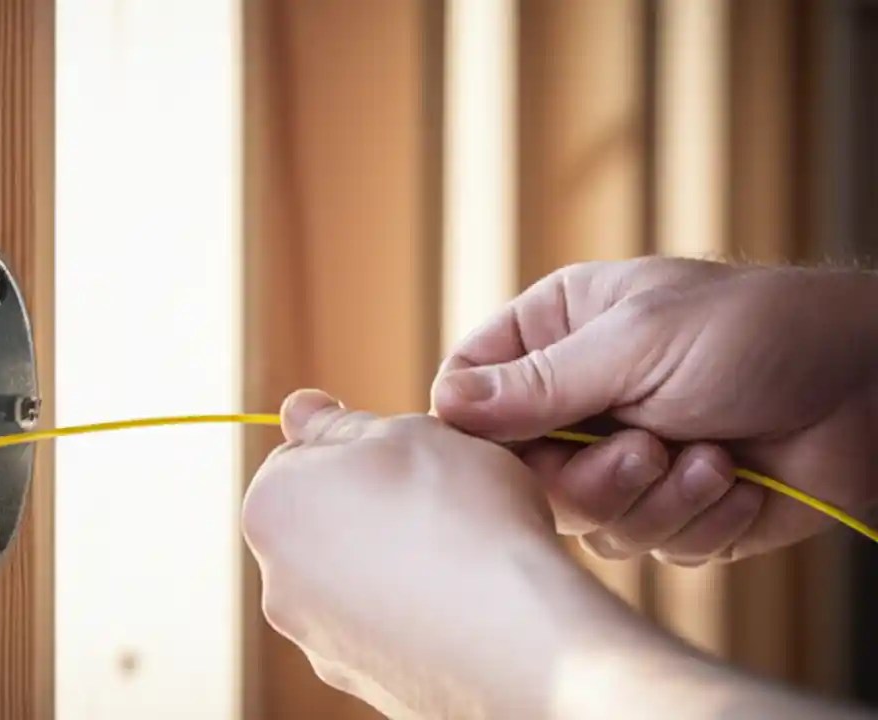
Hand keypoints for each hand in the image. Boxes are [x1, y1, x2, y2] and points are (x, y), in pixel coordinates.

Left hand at [242, 389, 626, 717]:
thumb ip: (339, 423)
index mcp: (270, 508)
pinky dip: (415, 614)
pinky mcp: (365, 685)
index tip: (406, 456)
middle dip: (372, 506)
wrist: (521, 638)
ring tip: (461, 555)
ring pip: (356, 579)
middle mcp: (277, 583)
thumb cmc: (463, 516)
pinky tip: (465, 604)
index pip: (299, 457)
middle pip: (324, 522)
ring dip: (395, 563)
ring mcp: (319, 642)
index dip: (359, 447)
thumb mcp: (405, 432)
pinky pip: (387, 630)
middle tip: (441, 500)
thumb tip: (297, 409)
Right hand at [432, 257, 877, 563]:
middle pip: (525, 470)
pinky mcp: (671, 507)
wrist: (873, 390)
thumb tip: (445, 405)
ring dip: (653, 500)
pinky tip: (734, 483)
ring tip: (710, 460)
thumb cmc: (760, 334)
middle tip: (647, 450)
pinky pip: (645, 547)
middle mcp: (584, 397)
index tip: (511, 449)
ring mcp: (626, 455)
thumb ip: (540, 381)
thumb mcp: (639, 343)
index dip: (477, 427)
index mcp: (562, 332)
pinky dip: (695, 523)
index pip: (472, 384)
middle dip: (593, 475)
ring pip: (584, 519)